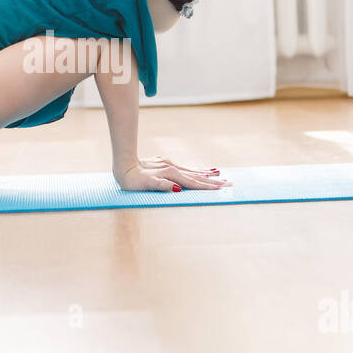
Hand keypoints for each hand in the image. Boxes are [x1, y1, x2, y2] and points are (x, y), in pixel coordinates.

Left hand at [114, 155, 231, 192]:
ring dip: (206, 175)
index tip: (221, 189)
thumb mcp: (145, 185)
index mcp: (171, 174)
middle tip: (229, 183)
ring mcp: (170, 165)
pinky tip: (200, 171)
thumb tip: (178, 189)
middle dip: (213, 181)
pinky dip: (195, 170)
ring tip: (220, 175)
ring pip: (192, 171)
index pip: (193, 182)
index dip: (207, 186)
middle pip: (197, 176)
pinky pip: (185, 168)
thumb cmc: (132, 180)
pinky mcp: (166, 163)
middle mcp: (173, 168)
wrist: (123, 165)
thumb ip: (162, 186)